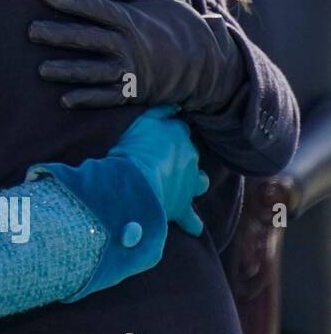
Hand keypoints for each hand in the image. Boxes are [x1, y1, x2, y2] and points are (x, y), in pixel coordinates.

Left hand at [30, 0, 244, 112]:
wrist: (208, 62)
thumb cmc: (177, 21)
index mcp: (130, 18)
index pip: (95, 7)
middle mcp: (128, 44)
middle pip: (88, 39)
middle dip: (59, 35)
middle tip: (31, 31)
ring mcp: (130, 70)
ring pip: (93, 71)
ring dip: (67, 71)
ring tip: (42, 69)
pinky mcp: (133, 92)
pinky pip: (107, 97)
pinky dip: (88, 99)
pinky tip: (65, 100)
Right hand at [107, 105, 209, 235]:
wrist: (134, 183)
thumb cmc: (132, 150)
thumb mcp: (141, 122)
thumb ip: (158, 113)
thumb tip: (173, 106)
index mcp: (178, 135)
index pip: (180, 127)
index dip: (171, 131)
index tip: (162, 134)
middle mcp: (190, 157)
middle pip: (191, 153)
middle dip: (182, 156)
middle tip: (165, 158)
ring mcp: (189, 184)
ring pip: (200, 181)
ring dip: (194, 182)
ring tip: (184, 185)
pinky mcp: (181, 207)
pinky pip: (190, 218)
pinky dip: (191, 223)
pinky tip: (192, 228)